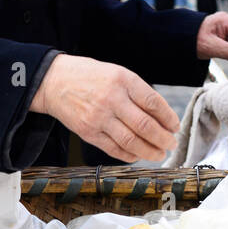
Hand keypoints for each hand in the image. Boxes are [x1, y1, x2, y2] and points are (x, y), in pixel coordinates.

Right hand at [29, 54, 178, 161]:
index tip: (174, 126)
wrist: (53, 82)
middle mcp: (111, 99)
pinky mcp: (88, 132)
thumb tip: (161, 116)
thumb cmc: (89, 76)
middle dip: (163, 138)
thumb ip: (137, 92)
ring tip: (159, 153)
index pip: (153, 102)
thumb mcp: (117, 73)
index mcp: (122, 80)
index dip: (168, 118)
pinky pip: (114, 149)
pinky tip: (139, 155)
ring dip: (150, 151)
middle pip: (145, 125)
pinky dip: (130, 155)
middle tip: (171, 143)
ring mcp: (98, 117)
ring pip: (131, 141)